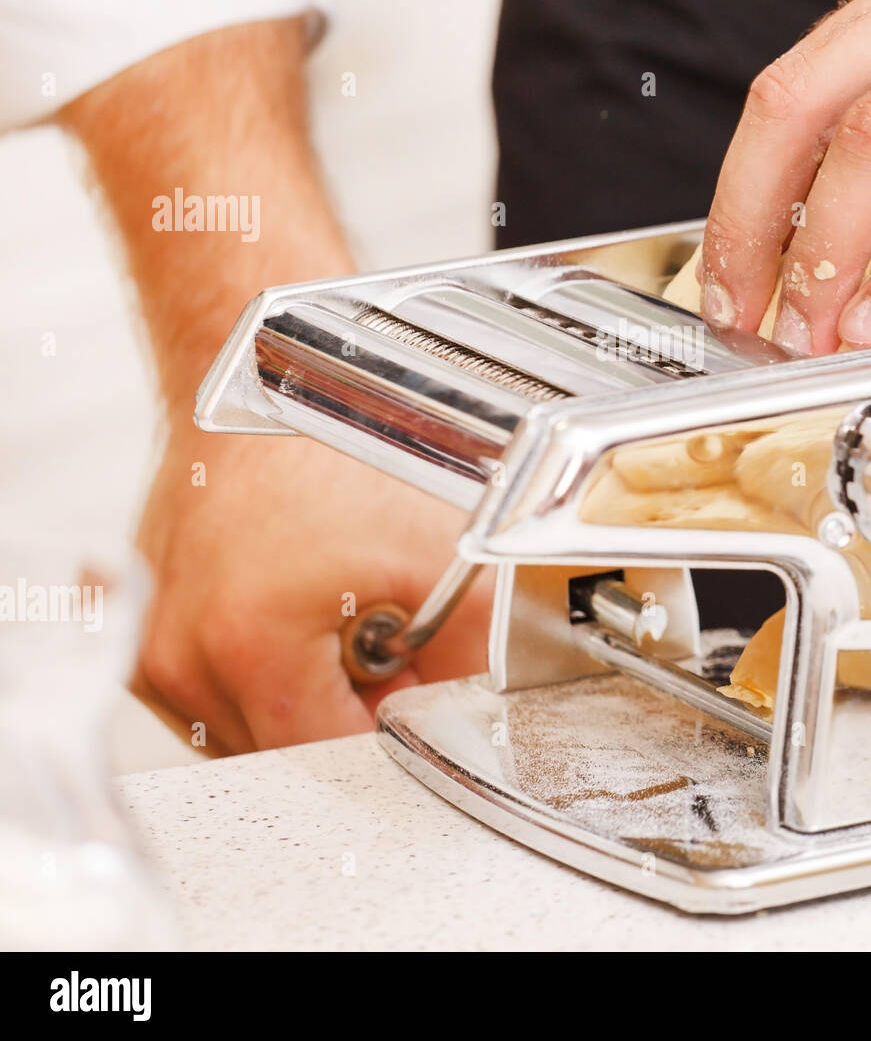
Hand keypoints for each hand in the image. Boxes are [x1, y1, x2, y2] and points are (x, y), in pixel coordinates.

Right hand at [132, 417, 493, 752]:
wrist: (262, 371)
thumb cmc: (336, 440)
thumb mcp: (440, 554)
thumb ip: (468, 658)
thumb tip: (470, 718)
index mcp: (246, 651)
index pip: (327, 761)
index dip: (384, 732)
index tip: (406, 685)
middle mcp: (178, 658)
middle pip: (281, 748)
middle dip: (342, 708)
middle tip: (375, 629)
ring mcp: (148, 642)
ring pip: (243, 722)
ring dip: (297, 686)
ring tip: (327, 605)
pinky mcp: (139, 622)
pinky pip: (209, 683)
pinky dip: (255, 661)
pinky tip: (286, 598)